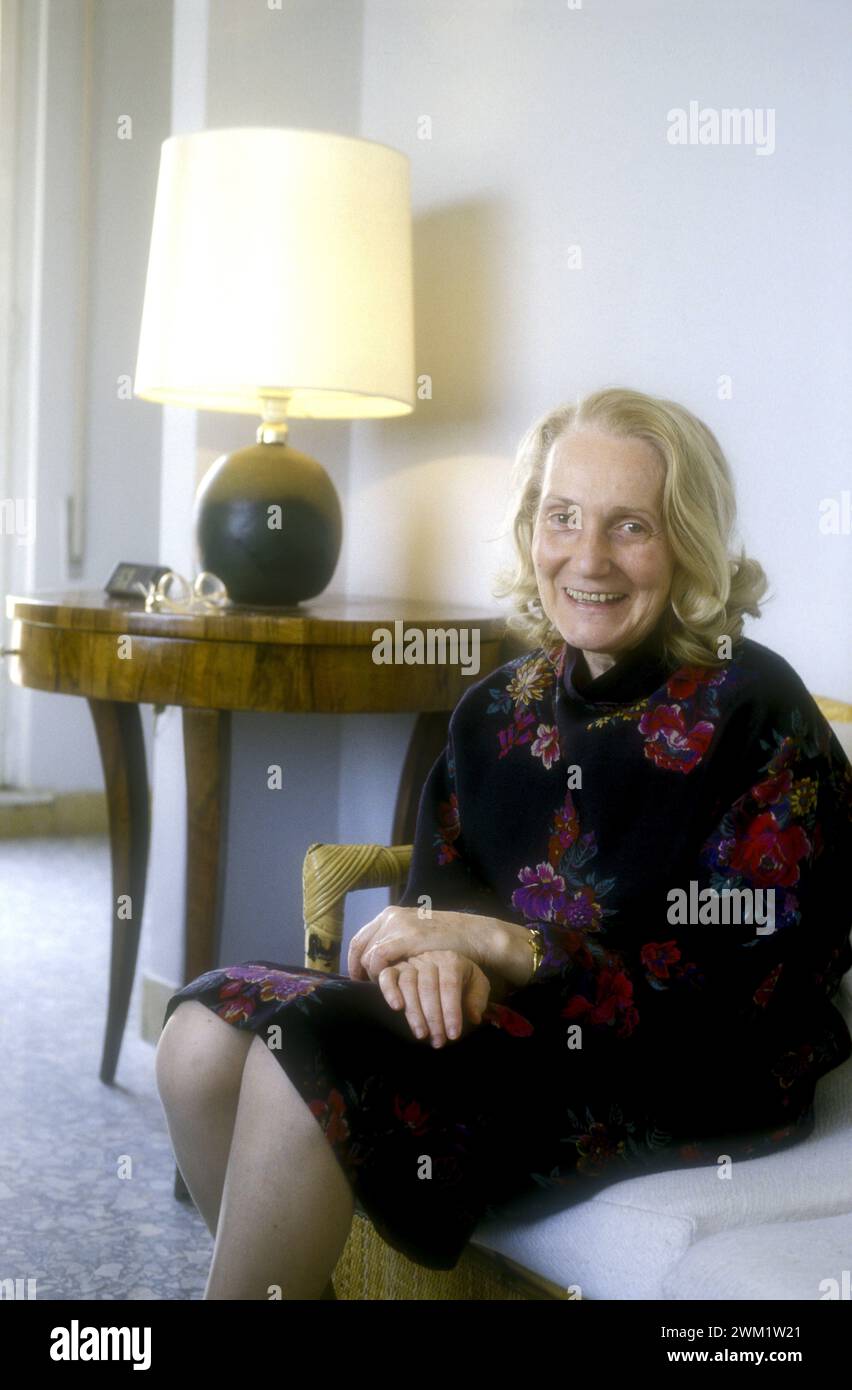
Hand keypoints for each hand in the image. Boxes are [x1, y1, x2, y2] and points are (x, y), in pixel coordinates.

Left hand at [348, 905, 500, 982]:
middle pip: (360, 948)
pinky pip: (379, 957)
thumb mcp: (417, 936)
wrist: (473, 935)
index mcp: (391, 914)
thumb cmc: (447, 940)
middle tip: (368, 989)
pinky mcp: (407, 936)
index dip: (355, 962)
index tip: (359, 979)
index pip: (359, 939)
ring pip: (368, 955)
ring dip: (373, 976)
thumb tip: (379, 961)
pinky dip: (379, 974)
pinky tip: (390, 985)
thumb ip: (398, 943)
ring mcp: (398, 925)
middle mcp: (390, 916)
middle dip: (361, 971)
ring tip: (384, 990)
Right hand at [376, 949, 490, 1047]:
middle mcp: (430, 958)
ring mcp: (410, 963)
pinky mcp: (394, 969)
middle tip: (438, 1040)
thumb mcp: (477, 987)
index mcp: (451, 960)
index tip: (453, 1034)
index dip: (451, 1011)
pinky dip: (389, 990)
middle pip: (428, 986)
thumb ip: (477, 1000)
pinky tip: (397, 1008)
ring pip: (407, 983)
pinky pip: (387, 976)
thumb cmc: (462, 982)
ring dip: (414, 1012)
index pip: (450, 985)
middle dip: (433, 1018)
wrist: (446, 970)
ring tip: (421, 1034)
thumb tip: (473, 1017)